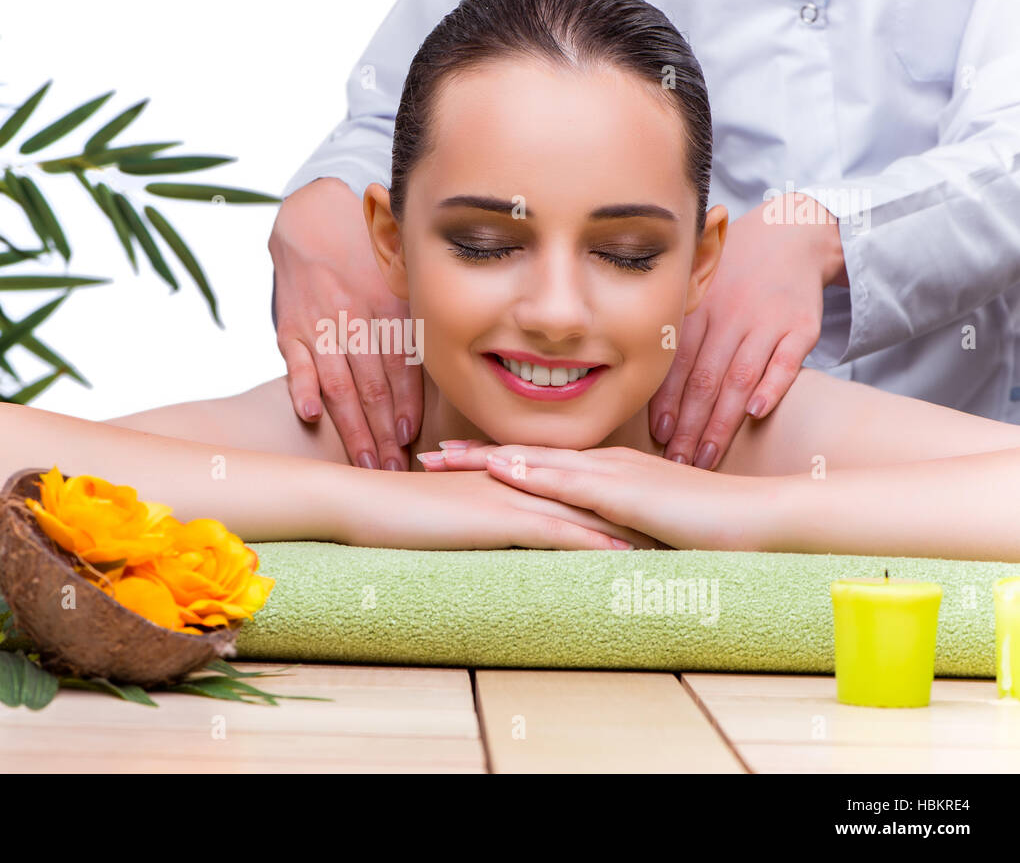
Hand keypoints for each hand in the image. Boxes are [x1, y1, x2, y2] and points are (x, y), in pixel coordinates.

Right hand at [268, 177, 422, 471]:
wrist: (314, 219)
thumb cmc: (368, 261)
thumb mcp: (401, 283)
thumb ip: (416, 327)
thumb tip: (444, 374)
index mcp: (390, 309)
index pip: (402, 367)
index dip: (408, 405)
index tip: (414, 440)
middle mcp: (357, 318)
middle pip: (373, 386)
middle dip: (384, 433)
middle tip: (392, 470)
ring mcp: (321, 325)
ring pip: (339, 383)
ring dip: (352, 427)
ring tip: (364, 463)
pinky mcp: (290, 328)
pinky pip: (296, 362)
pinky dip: (301, 388)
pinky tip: (310, 415)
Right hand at [342, 467, 656, 550]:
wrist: (362, 502)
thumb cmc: (394, 513)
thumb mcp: (446, 516)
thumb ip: (474, 518)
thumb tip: (491, 535)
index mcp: (507, 480)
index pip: (569, 489)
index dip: (609, 503)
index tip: (645, 517)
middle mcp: (517, 483)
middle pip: (588, 496)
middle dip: (631, 512)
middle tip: (673, 527)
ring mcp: (511, 497)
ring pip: (583, 511)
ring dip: (626, 527)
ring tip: (669, 544)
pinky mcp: (500, 517)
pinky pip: (557, 531)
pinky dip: (593, 542)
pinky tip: (623, 556)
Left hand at [425, 443, 766, 551]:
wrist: (759, 519)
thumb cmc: (711, 529)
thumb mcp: (652, 529)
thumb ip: (619, 532)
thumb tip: (593, 551)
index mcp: (607, 473)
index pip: (540, 465)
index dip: (496, 463)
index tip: (456, 463)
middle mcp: (603, 464)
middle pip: (525, 456)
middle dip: (473, 455)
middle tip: (426, 455)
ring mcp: (613, 472)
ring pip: (536, 460)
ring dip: (486, 458)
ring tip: (442, 457)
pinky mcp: (625, 490)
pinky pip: (568, 480)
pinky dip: (530, 474)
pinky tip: (499, 472)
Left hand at [651, 195, 845, 469]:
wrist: (788, 236)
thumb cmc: (733, 280)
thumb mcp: (699, 298)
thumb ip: (679, 341)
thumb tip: (647, 397)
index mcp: (696, 315)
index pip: (676, 366)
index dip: (664, 403)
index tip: (657, 438)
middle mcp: (727, 318)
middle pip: (704, 379)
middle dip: (688, 426)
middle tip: (677, 464)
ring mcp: (765, 322)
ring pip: (739, 377)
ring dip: (721, 421)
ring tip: (706, 456)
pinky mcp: (802, 327)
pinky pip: (785, 361)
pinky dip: (771, 387)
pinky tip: (756, 414)